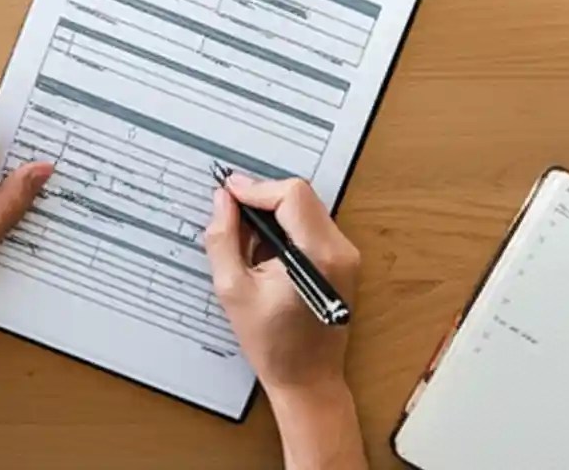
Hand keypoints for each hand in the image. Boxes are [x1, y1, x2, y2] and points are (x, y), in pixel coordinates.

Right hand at [205, 175, 365, 469]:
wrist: (308, 379)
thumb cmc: (274, 345)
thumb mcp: (233, 290)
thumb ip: (223, 239)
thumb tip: (222, 201)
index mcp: (318, 256)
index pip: (291, 195)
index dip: (255, 188)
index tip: (227, 193)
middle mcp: (340, 250)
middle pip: (300, 196)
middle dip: (263, 198)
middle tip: (232, 217)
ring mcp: (346, 255)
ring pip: (306, 208)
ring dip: (274, 214)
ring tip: (247, 243)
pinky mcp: (343, 260)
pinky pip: (312, 225)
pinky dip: (286, 228)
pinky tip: (265, 254)